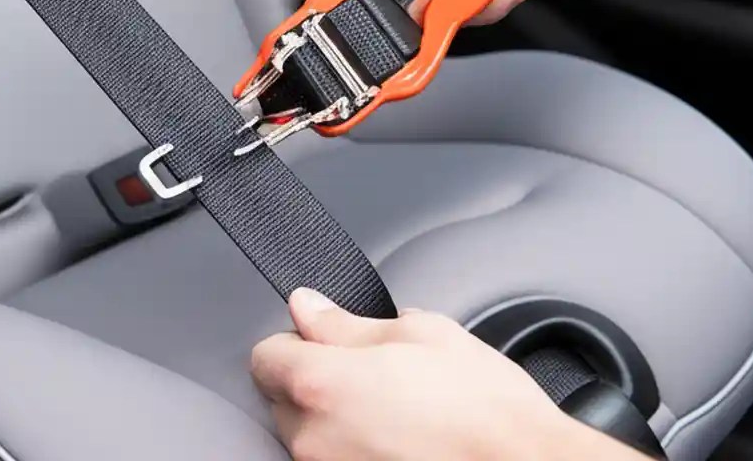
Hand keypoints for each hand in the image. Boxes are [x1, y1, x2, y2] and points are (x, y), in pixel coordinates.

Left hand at [250, 288, 649, 460]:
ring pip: (310, 435)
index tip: (325, 340)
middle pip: (284, 398)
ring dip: (336, 420)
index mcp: (321, 385)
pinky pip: (337, 460)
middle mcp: (313, 439)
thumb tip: (308, 307)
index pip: (265, 355)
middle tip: (374, 375)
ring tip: (396, 413)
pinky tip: (400, 443)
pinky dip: (356, 450)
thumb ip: (347, 321)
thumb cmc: (487, 410)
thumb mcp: (421, 335)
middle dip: (317, 381)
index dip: (297, 341)